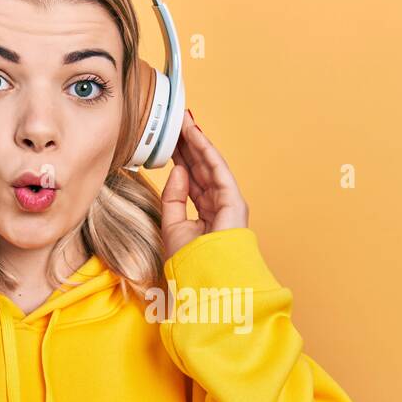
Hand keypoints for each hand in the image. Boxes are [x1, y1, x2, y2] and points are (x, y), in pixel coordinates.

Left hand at [159, 109, 248, 259]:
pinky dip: (206, 151)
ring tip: (182, 121)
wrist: (205, 280)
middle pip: (200, 168)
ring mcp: (227, 202)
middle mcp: (217, 205)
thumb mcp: (172, 225)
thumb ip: (173, 197)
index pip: (191, 178)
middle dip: (187, 145)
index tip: (168, 140)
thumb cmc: (190, 261)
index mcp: (204, 213)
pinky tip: (195, 135)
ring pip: (209, 165)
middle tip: (174, 122)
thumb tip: (178, 170)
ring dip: (196, 142)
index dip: (180, 158)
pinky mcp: (233, 200)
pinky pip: (218, 169)